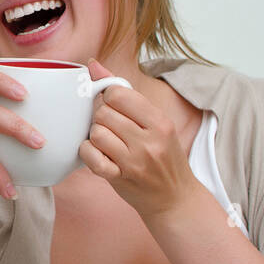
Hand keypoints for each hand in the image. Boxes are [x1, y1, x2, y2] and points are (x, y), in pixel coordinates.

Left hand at [78, 59, 202, 219]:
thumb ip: (125, 93)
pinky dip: (88, 153)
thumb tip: (93, 64)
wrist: (175, 199)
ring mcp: (135, 162)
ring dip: (95, 136)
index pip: (119, 94)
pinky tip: (98, 155)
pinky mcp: (121, 179)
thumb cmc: (162, 157)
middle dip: (100, 117)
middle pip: (104, 113)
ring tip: (106, 141)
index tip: (113, 106)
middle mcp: (150, 141)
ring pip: (96, 133)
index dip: (108, 97)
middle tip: (109, 126)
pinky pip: (91, 157)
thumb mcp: (155, 123)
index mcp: (161, 122)